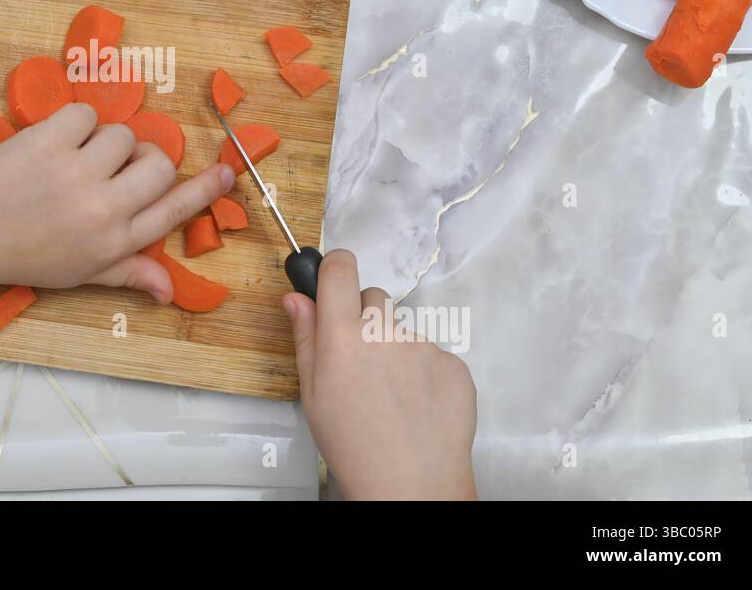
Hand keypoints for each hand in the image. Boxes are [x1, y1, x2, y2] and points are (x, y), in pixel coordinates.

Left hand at [0, 103, 234, 301]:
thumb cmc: (24, 256)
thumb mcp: (80, 274)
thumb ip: (129, 273)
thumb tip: (171, 290)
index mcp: (115, 242)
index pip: (174, 211)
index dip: (205, 190)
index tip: (228, 173)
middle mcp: (104, 208)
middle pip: (158, 164)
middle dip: (142, 161)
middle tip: (114, 169)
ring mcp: (77, 172)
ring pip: (122, 135)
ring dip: (104, 141)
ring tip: (75, 160)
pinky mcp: (49, 141)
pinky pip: (86, 113)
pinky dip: (75, 123)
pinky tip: (55, 143)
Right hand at [283, 250, 477, 499]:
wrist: (411, 484)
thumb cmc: (353, 444)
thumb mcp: (312, 392)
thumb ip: (305, 337)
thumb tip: (296, 298)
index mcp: (344, 334)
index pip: (341, 268)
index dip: (336, 269)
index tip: (334, 280)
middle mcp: (385, 331)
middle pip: (374, 299)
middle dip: (364, 318)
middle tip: (360, 362)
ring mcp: (425, 346)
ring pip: (403, 332)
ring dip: (395, 351)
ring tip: (390, 396)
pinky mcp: (455, 365)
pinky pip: (433, 355)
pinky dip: (424, 374)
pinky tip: (416, 406)